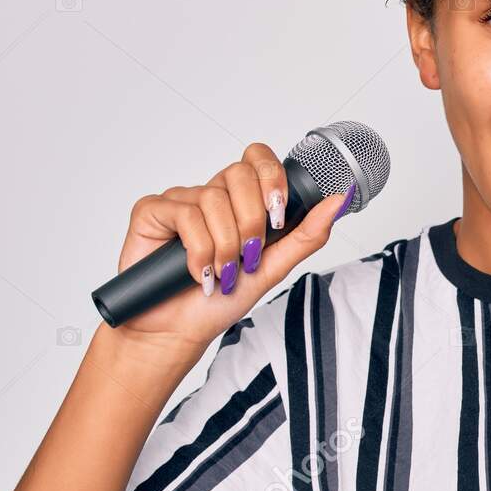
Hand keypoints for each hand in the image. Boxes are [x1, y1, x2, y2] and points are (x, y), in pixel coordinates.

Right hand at [109, 142, 350, 357]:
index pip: (259, 160)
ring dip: (225, 245)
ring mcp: (180, 201)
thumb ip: (306, 234)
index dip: (272, 180)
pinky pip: (184, 213)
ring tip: (222, 273)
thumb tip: (339, 199)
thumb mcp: (274, 267)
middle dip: (252, 221)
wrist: (178, 331)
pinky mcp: (152, 211)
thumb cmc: (221, 300)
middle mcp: (211, 195)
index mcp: (241, 201)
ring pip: (213, 198)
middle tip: (248, 255)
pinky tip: (197, 272)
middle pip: (239, 173)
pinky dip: (198, 250)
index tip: (277, 218)